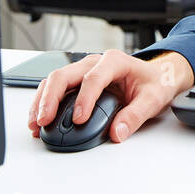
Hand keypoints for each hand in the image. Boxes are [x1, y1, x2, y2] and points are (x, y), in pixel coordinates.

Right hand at [28, 49, 194, 143]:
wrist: (158, 76)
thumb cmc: (155, 82)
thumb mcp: (153, 99)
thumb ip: (135, 116)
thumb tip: (118, 132)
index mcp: (115, 61)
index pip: (93, 78)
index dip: (83, 99)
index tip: (78, 119)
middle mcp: (95, 62)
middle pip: (64, 75)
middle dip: (50, 98)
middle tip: (44, 121)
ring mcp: (83, 71)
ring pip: (55, 80)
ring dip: (42, 101)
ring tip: (36, 124)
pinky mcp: (77, 82)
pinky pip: (55, 89)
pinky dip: (44, 103)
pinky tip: (39, 120)